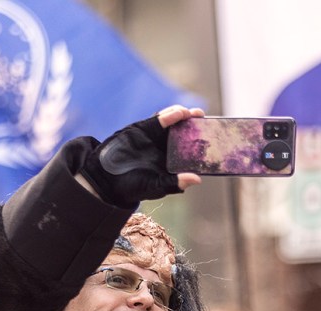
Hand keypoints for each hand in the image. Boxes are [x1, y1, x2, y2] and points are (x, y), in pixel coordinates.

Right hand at [80, 104, 204, 205]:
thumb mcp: (155, 186)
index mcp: (172, 163)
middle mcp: (166, 149)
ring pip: (174, 125)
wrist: (105, 178)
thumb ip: (174, 183)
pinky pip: (159, 120)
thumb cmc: (132, 186)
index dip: (203, 147)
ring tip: (195, 114)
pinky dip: (170, 116)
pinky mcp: (144, 128)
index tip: (216, 143)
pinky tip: (179, 113)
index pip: (191, 153)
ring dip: (185, 118)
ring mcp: (155, 138)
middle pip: (185, 135)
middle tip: (208, 123)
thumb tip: (197, 180)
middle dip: (197, 128)